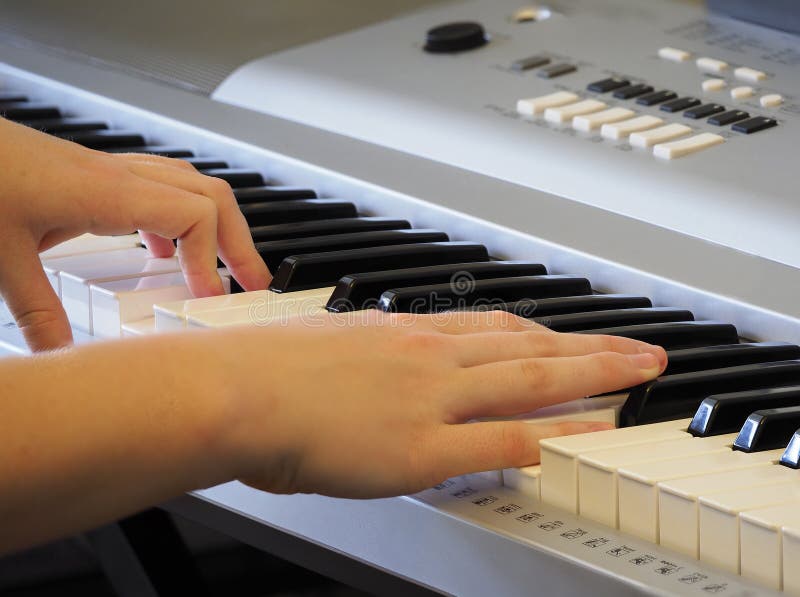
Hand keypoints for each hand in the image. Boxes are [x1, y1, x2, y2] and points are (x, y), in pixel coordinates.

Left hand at [0, 118, 269, 350]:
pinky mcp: (100, 176)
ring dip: (218, 227)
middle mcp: (120, 176)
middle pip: (212, 197)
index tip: (208, 299)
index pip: (194, 218)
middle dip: (240, 242)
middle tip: (252, 283)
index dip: (211, 261)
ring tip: (224, 269)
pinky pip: (164, 190)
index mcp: (107, 193)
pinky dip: (181, 222)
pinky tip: (164, 251)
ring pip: (194, 188)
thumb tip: (63, 359)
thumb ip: (37, 313)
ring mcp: (113, 171)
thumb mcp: (0, 258)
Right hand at [216, 310, 666, 498]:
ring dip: (594, 377)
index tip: (573, 332)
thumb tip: (373, 367)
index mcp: (402, 331)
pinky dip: (552, 435)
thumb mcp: (324, 344)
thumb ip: (364, 354)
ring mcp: (431, 396)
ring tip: (638, 377)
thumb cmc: (262, 368)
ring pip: (534, 379)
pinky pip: (505, 438)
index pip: (492, 326)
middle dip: (593, 346)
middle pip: (531, 345)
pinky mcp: (422, 444)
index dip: (543, 331)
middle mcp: (427, 354)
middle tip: (640, 348)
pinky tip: (587, 434)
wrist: (233, 388)